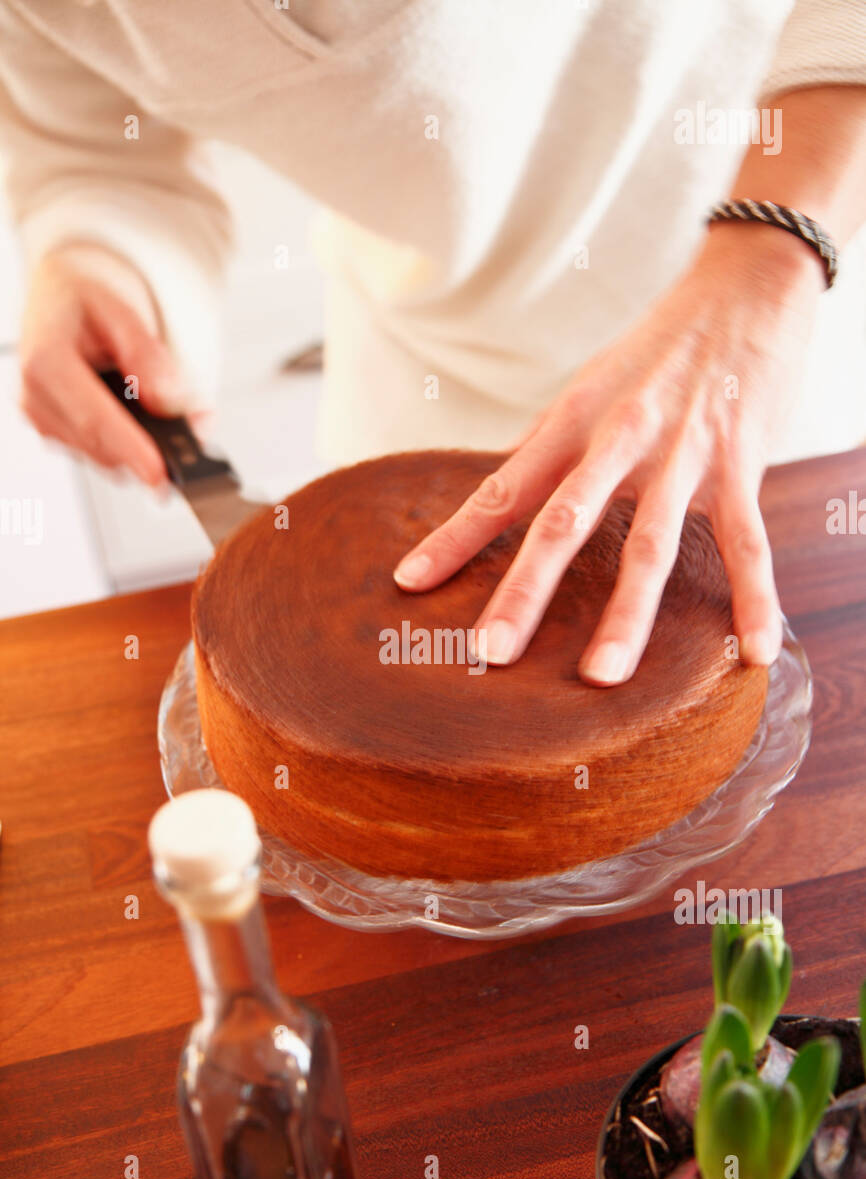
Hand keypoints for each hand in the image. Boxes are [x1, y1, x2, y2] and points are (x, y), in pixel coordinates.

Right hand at [18, 247, 189, 486]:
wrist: (59, 302)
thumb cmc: (86, 304)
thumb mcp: (121, 311)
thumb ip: (146, 354)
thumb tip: (165, 398)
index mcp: (47, 361)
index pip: (93, 417)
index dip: (130, 449)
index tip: (160, 472)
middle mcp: (36, 397)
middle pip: (101, 446)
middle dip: (149, 447)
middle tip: (193, 432)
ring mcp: (42, 420)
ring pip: (104, 456)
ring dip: (139, 444)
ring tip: (163, 409)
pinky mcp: (54, 434)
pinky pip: (100, 452)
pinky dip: (127, 442)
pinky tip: (136, 416)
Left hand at [394, 224, 821, 683]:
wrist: (745, 288)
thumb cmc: (654, 349)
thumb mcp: (587, 389)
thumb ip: (548, 450)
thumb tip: (494, 495)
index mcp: (570, 421)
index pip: (502, 489)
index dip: (455, 537)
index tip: (410, 583)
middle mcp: (619, 438)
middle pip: (564, 523)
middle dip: (525, 590)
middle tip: (490, 653)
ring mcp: (682, 454)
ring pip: (650, 544)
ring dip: (627, 614)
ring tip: (602, 676)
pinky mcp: (740, 464)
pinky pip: (747, 543)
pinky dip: (754, 599)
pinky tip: (753, 651)